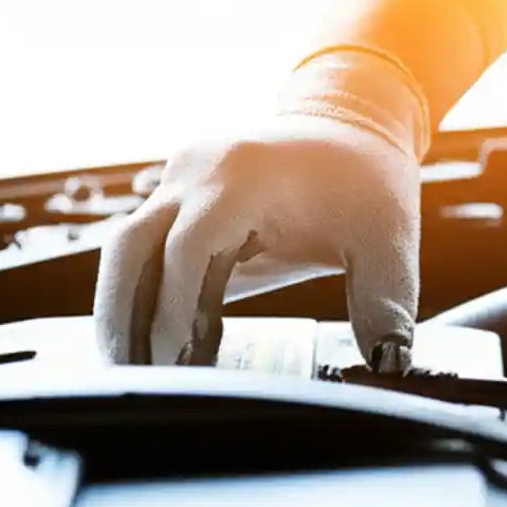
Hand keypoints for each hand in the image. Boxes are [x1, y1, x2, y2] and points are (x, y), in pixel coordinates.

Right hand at [93, 49, 426, 370]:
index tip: (181, 368)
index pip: (188, 250)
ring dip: (119, 308)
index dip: (177, 312)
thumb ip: (384, 303)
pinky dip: (137, 290)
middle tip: (136, 385)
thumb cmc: (369, 182)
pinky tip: (149, 340)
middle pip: (130, 247)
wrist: (352, 121)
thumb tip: (387, 363)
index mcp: (244, 178)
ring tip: (132, 372)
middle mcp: (198, 170)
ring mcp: (180, 176)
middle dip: (123, 319)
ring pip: (123, 245)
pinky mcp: (177, 190)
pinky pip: (140, 240)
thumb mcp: (387, 243)